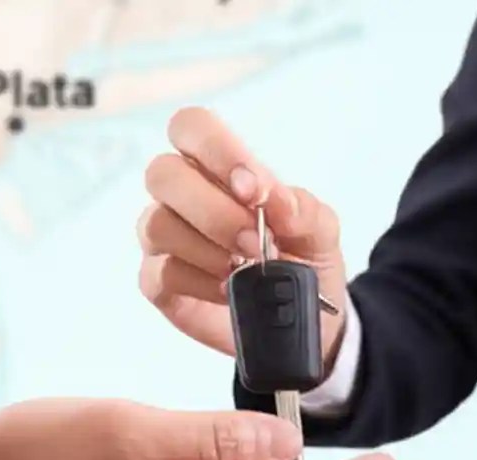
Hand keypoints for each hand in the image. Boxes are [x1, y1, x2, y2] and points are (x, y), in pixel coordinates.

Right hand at [138, 107, 347, 371]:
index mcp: (215, 166)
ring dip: (208, 250)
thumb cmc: (303, 257)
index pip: (190, 126)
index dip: (216, 148)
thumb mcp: (319, 229)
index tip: (252, 188)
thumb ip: (300, 207)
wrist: (304, 316)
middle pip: (162, 173)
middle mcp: (180, 195)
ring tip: (245, 270)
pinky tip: (228, 291)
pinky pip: (160, 273)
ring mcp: (164, 238)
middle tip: (254, 242)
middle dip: (213, 210)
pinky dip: (200, 283)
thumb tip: (273, 198)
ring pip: (157, 225)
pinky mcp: (157, 282)